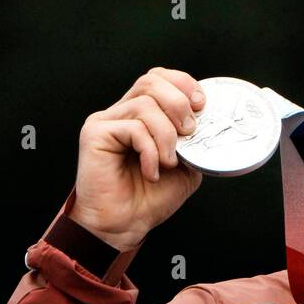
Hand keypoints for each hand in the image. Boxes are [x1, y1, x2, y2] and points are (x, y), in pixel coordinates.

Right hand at [70, 67, 205, 249]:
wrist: (124, 226)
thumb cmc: (148, 200)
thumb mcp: (185, 167)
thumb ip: (194, 142)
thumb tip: (207, 124)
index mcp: (141, 115)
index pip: (159, 78)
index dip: (183, 84)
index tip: (201, 106)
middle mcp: (121, 112)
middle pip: (151, 81)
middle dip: (178, 104)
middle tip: (188, 134)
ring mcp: (106, 121)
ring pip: (145, 105)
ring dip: (166, 136)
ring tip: (168, 163)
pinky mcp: (95, 134)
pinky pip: (133, 128)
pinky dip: (150, 151)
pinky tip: (151, 172)